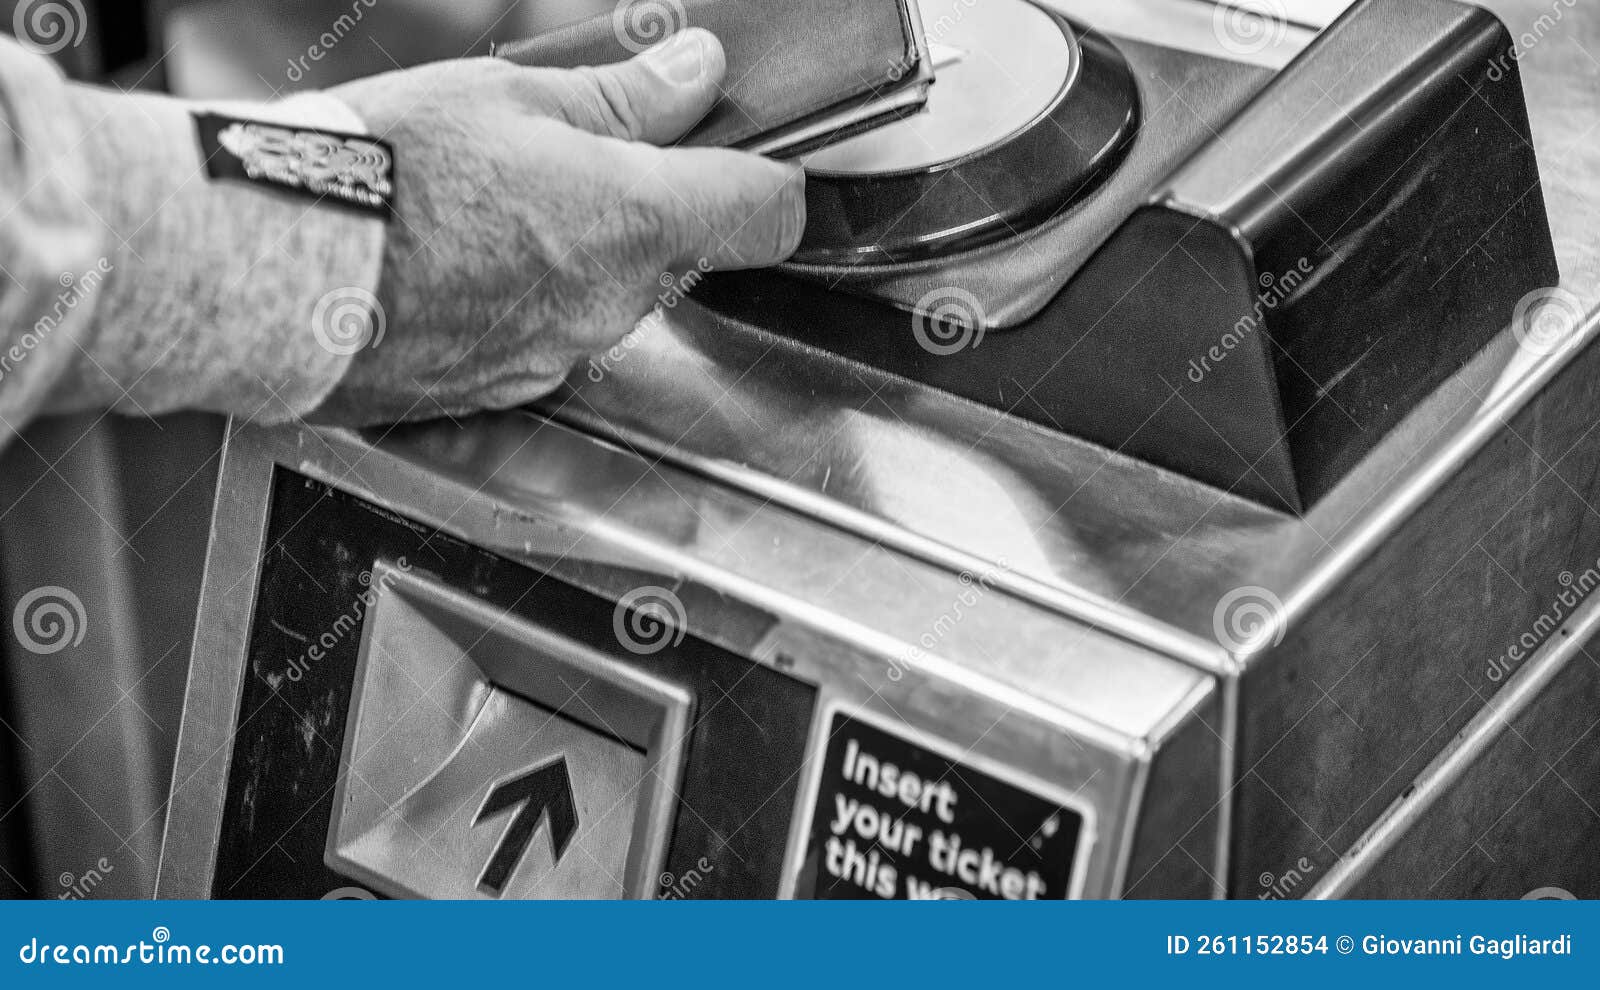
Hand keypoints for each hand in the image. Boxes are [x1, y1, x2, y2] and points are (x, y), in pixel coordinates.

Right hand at [316, 29, 804, 423]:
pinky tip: (458, 261)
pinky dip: (521, 300)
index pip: (767, 213)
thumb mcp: (509, 97)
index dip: (773, 178)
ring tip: (490, 206)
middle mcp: (611, 305)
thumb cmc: (378, 176)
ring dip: (577, 251)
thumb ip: (624, 98)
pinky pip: (545, 338)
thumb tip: (695, 77)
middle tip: (575, 151)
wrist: (270, 273)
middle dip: (646, 202)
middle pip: (678, 251)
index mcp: (635, 219)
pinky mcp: (503, 390)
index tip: (756, 155)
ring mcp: (559, 357)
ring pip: (608, 295)